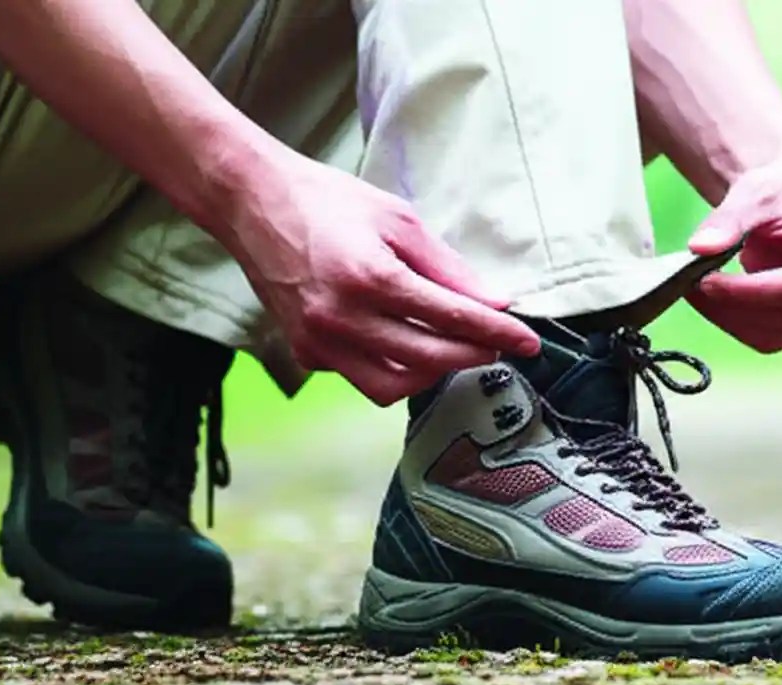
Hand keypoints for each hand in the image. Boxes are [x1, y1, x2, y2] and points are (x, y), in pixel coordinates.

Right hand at [222, 149, 538, 405]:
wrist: (252, 202)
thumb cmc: (326, 202)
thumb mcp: (398, 220)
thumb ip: (449, 267)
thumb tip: (494, 301)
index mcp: (371, 277)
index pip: (452, 318)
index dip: (498, 332)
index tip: (529, 342)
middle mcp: (342, 317)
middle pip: (429, 360)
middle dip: (473, 355)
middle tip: (498, 344)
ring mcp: (318, 341)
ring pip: (393, 386)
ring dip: (432, 374)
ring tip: (452, 347)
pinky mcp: (304, 352)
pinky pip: (360, 377)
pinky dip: (390, 367)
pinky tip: (402, 342)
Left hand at [686, 163, 781, 353]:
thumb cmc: (779, 191)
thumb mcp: (752, 192)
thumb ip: (727, 220)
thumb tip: (700, 248)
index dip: (748, 291)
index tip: (705, 281)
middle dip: (732, 307)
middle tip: (691, 286)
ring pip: (777, 334)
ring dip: (730, 321)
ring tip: (699, 293)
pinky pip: (773, 337)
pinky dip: (738, 326)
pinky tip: (716, 304)